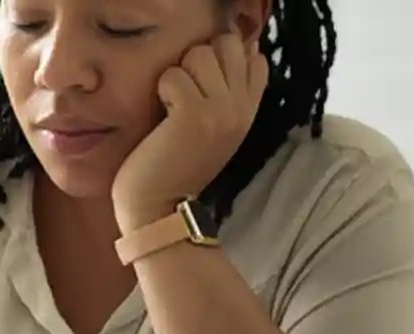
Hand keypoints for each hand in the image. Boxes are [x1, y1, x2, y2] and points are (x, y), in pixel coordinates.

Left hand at [111, 33, 269, 233]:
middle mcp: (240, 107)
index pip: (254, 57)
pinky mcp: (193, 114)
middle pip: (228, 45)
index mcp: (248, 111)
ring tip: (171, 105)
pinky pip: (174, 74)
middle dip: (198, 59)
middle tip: (183, 93)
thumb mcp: (213, 132)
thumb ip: (223, 98)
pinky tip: (161, 114)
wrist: (159, 209)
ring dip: (177, 74)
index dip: (224, 59)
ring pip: (200, 54)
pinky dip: (161, 89)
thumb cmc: (174, 169)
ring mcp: (220, 110)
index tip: (202, 87)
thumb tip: (219, 59)